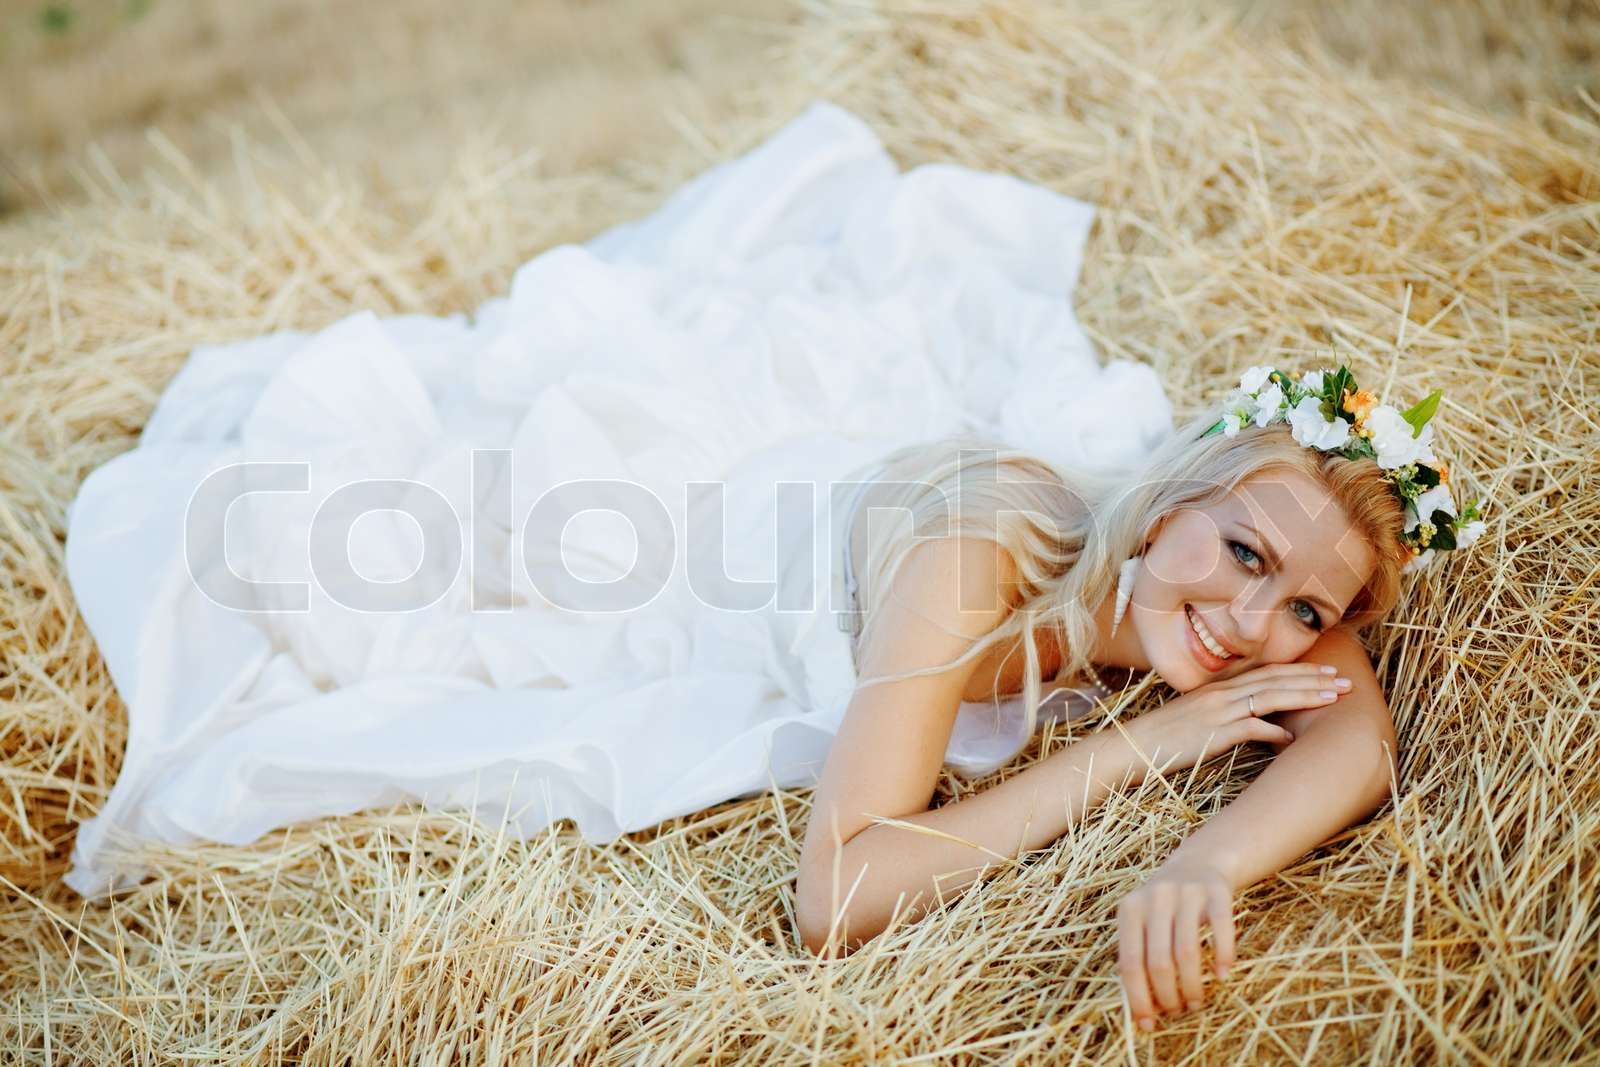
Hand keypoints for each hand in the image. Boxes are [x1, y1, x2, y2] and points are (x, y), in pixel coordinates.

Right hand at [1115, 662, 1349, 781]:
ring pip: (1270, 697)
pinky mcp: (1213, 733)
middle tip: (1345, 680)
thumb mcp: (1198, 718)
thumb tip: (1262, 724)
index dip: (1301, 670)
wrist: (1132, 746)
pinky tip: (1292, 739)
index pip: (1267, 672)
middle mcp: (1222, 693)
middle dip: (1314, 680)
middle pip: (1276, 680)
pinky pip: (1249, 728)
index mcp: (1219, 687)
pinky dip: (1272, 733)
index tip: (1329, 670)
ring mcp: (1218, 712)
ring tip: (1333, 697)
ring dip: (1304, 696)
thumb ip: (1228, 714)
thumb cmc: (1164, 737)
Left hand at [1116, 859, 1234, 1029]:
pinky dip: (1223, 956)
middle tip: (1178, 1011)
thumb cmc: (1166, 905)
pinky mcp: (1217, 890)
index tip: (1148, 1023)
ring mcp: (1186, 892)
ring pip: (1187, 951)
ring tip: (1197, 1001)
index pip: (1129, 962)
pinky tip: (1223, 976)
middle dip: (1168, 995)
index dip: (1138, 997)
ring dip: (1193, 985)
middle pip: (1158, 961)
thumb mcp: (1142, 920)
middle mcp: (1155, 896)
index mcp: (1130, 908)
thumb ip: (1137, 954)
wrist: (1199, 860)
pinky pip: (1221, 929)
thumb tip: (1139, 1010)